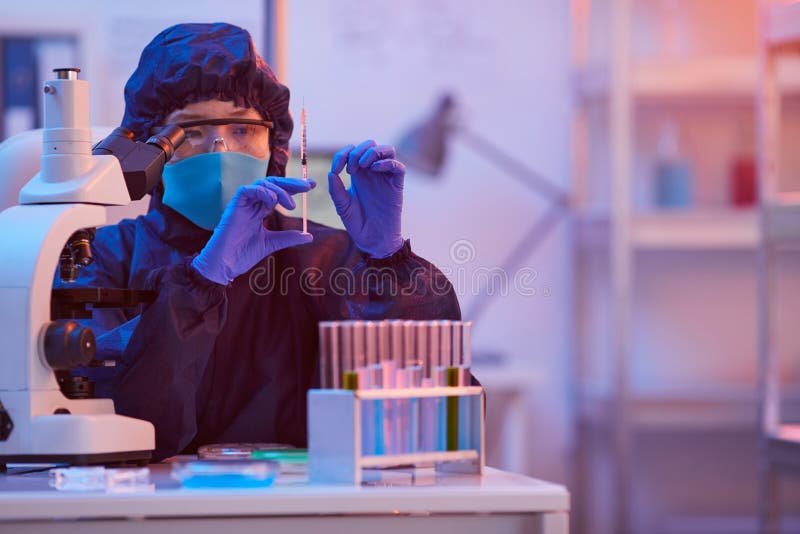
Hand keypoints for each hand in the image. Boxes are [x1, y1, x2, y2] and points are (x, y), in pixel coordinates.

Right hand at [192, 177, 314, 284]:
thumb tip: (309, 236)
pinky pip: (247, 190)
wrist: (225, 265)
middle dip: (291, 183)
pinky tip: (273, 201)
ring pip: (262, 184)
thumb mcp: (272, 244)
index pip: (279, 193)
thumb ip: (289, 238)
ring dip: (279, 190)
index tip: (312, 186)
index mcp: (260, 211)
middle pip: (272, 184)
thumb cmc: (243, 255)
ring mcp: (243, 204)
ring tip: (291, 205)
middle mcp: (252, 204)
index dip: (294, 187)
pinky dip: (262, 192)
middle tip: (308, 186)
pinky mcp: (234, 206)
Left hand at [328, 140, 404, 257]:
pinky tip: (375, 170)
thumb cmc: (357, 224)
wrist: (373, 240)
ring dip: (373, 152)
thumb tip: (331, 172)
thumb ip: (336, 190)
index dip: (342, 154)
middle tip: (351, 169)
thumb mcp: (342, 206)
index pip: (352, 152)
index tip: (336, 169)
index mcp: (358, 175)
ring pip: (387, 150)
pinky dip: (387, 162)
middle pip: (370, 145)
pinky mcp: (397, 185)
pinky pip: (398, 166)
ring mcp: (386, 177)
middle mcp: (373, 173)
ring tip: (363, 166)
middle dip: (358, 151)